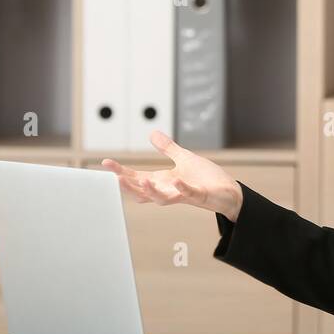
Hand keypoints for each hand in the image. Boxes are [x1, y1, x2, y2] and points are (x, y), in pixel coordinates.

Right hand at [101, 130, 244, 220]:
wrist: (228, 192)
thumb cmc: (206, 178)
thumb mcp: (184, 159)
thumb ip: (168, 148)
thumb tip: (153, 134)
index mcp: (163, 181)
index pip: (137, 178)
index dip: (121, 171)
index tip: (105, 162)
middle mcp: (169, 190)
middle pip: (143, 191)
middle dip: (128, 185)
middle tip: (115, 177)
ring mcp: (183, 194)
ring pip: (162, 198)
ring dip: (152, 191)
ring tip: (143, 181)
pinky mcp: (199, 195)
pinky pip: (188, 193)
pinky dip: (182, 188)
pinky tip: (176, 180)